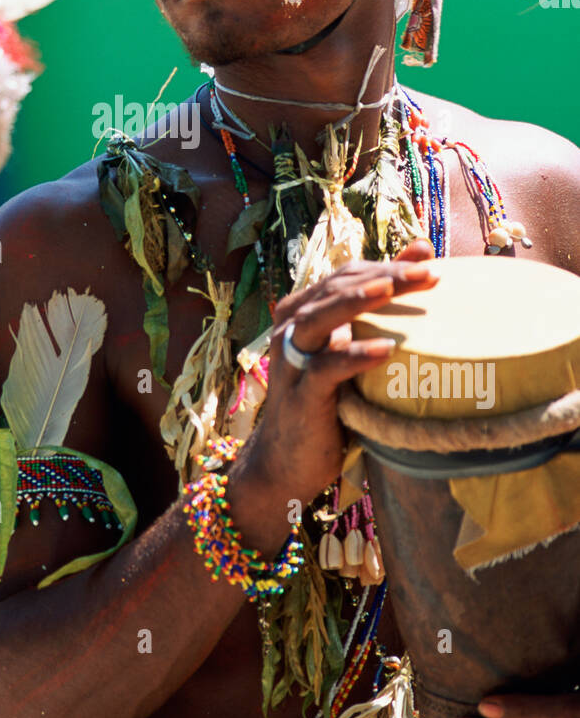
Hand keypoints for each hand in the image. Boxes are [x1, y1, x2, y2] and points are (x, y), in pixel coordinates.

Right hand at [245, 238, 438, 510]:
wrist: (287, 459)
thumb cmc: (327, 401)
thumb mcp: (349, 351)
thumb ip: (375, 311)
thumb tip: (420, 258)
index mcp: (303, 311)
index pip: (346, 274)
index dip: (385, 264)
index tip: (429, 259)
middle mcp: (291, 327)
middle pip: (338, 288)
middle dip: (384, 277)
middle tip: (429, 272)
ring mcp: (292, 359)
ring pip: (322, 317)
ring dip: (358, 301)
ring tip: (392, 290)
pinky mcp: (300, 393)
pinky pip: (327, 368)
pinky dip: (355, 356)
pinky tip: (386, 350)